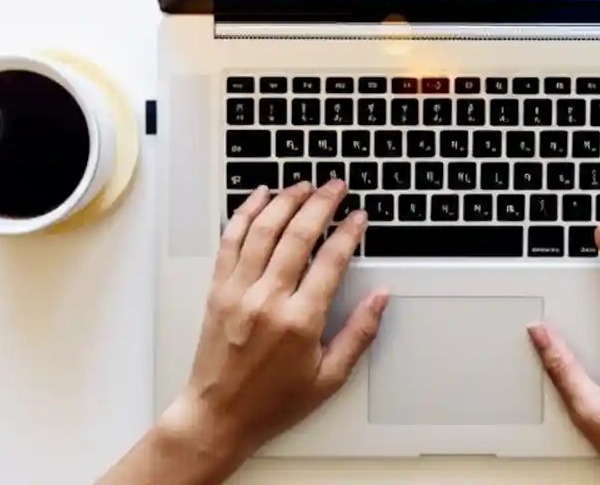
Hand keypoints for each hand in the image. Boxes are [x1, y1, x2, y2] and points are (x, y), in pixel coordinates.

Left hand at [106, 180, 386, 482]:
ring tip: (303, 185)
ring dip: (285, 200)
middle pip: (298, 235)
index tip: (359, 217)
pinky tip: (259, 198)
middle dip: (321, 203)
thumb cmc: (273, 402)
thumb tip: (381, 297)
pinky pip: (231, 240)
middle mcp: (268, 299)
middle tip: (336, 186)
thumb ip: (359, 333)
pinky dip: (245, 213)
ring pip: (263, 230)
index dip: (349, 232)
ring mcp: (239, 291)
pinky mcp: (218, 290)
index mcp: (300, 321)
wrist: (218, 415)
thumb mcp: (330, 377)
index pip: (331, 260)